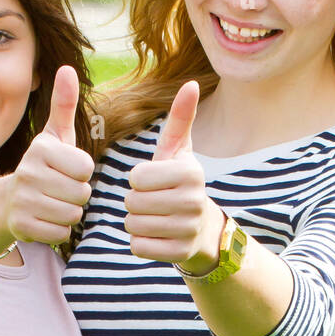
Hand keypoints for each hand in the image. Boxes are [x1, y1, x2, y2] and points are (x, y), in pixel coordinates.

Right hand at [2, 65, 93, 246]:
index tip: (65, 170)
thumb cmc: (42, 166)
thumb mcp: (54, 136)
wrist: (7, 202)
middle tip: (59, 190)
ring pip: (72, 214)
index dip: (81, 172)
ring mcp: (23, 200)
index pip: (85, 167)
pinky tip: (45, 219)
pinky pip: (61, 233)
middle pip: (81, 193)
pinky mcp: (21, 225)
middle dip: (76, 195)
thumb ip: (64, 104)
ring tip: (52, 203)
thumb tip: (67, 68)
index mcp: (41, 149)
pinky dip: (58, 230)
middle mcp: (28, 172)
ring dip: (68, 213)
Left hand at [123, 80, 225, 269]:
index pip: (136, 177)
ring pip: (133, 225)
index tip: (152, 181)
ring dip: (135, 221)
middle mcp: (194, 201)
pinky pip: (138, 246)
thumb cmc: (180, 182)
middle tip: (151, 201)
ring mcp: (188, 230)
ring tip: (153, 217)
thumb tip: (190, 82)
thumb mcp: (179, 151)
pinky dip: (140, 241)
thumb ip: (180, 119)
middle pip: (132, 202)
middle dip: (134, 201)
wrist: (202, 228)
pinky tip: (155, 234)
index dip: (136, 179)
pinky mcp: (179, 253)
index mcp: (191, 173)